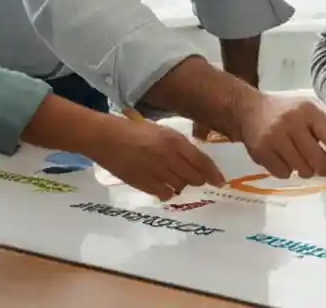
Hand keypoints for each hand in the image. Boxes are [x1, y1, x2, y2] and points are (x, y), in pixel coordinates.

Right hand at [86, 118, 225, 200]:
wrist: (105, 138)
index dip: (214, 174)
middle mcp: (169, 156)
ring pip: (181, 186)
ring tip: (172, 178)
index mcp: (174, 140)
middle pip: (195, 177)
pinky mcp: (144, 183)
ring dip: (181, 185)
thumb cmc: (133, 131)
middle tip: (194, 178)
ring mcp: (157, 171)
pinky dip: (167, 192)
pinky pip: (165, 194)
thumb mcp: (161, 132)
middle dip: (198, 179)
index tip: (220, 182)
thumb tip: (195, 161)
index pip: (202, 161)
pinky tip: (161, 185)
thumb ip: (178, 146)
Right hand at [237, 94, 325, 179]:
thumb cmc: (286, 112)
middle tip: (320, 162)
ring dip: (302, 168)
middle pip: (320, 162)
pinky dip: (285, 171)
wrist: (247, 109)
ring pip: (302, 171)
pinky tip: (280, 157)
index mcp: (310, 112)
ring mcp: (276, 136)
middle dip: (324, 168)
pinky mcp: (261, 150)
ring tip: (295, 154)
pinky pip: (284, 174)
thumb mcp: (310, 110)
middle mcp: (294, 122)